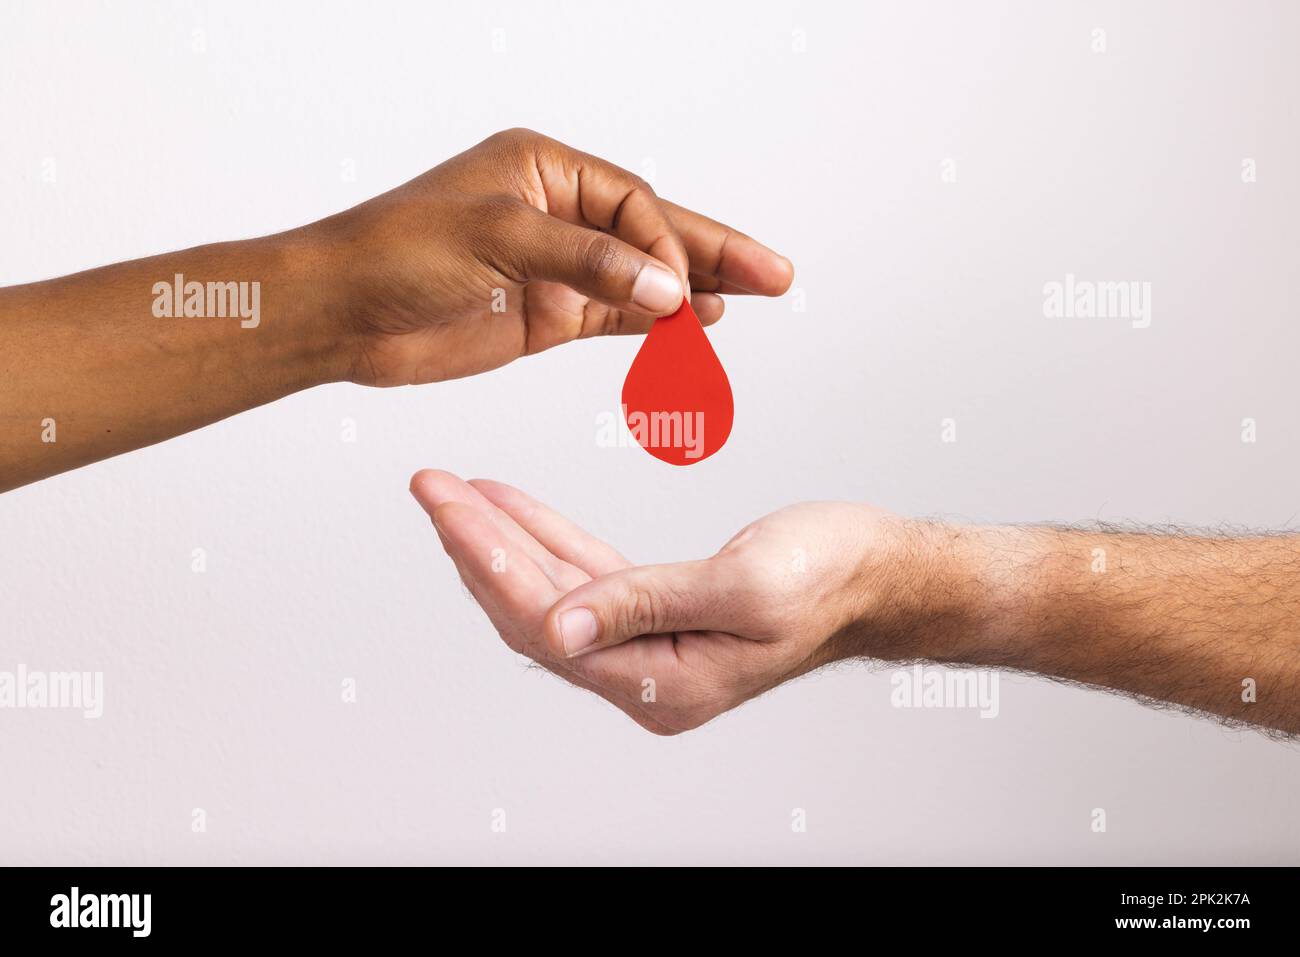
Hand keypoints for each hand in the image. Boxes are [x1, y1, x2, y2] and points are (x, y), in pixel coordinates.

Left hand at [308, 128, 793, 386]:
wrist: (340, 315)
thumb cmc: (395, 254)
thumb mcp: (496, 241)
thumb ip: (588, 263)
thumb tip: (668, 287)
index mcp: (542, 170)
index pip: (632, 203)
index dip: (668, 243)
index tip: (682, 287)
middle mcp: (554, 213)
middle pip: (653, 232)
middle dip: (714, 253)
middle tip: (778, 275)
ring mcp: (553, 267)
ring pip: (641, 276)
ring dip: (692, 291)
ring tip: (751, 299)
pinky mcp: (544, 314)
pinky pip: (614, 314)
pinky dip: (652, 323)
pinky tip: (692, 326)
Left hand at [409, 470, 951, 733]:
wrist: (878, 572)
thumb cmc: (832, 575)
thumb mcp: (742, 586)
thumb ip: (646, 604)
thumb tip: (558, 627)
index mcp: (662, 684)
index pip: (548, 624)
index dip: (491, 564)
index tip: (447, 508)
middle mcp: (644, 676)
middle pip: (534, 611)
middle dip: (476, 547)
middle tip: (429, 488)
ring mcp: (647, 648)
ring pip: (550, 591)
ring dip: (500, 540)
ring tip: (451, 491)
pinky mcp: (656, 613)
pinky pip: (584, 576)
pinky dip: (545, 537)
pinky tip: (511, 505)